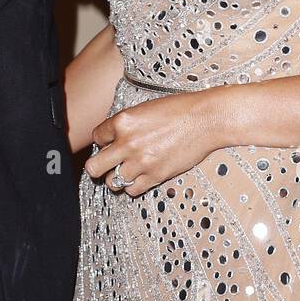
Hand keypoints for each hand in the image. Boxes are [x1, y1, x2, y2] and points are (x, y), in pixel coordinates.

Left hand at [84, 89, 223, 196]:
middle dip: (97, 166)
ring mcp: (141, 162)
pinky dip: (133, 186)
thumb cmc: (179, 110)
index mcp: (123, 121)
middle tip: (106, 164)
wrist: (205, 119)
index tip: (110, 143)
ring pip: (112, 182)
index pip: (96, 137)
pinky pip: (132, 191)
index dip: (103, 141)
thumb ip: (126, 124)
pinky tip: (140, 177)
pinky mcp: (156, 176)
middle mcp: (127, 143)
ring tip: (126, 171)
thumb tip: (114, 139)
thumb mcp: (145, 109)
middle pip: (94, 167)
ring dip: (117, 177)